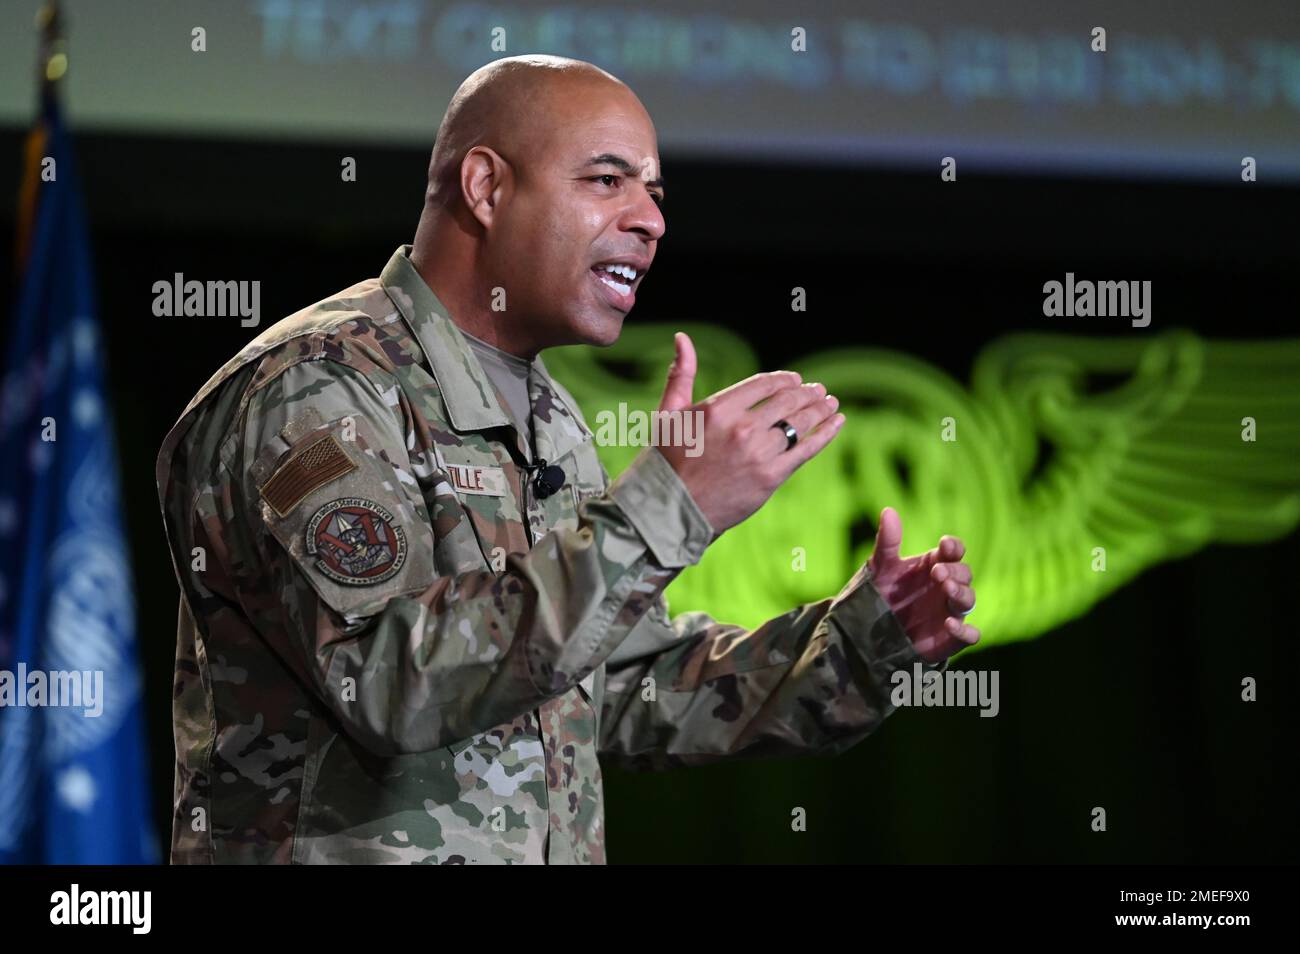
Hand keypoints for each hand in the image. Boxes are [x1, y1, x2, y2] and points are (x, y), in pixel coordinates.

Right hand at [656, 331, 843, 533]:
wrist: (671, 510)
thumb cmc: (666, 462)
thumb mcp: (667, 413)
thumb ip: (681, 374)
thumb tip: (682, 337)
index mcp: (718, 408)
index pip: (764, 384)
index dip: (784, 379)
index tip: (795, 379)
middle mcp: (742, 428)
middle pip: (787, 401)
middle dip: (807, 393)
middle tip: (819, 390)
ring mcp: (758, 453)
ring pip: (800, 423)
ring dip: (820, 409)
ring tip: (831, 402)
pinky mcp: (771, 477)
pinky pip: (806, 449)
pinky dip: (826, 433)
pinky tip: (837, 422)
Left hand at [868, 507, 978, 663]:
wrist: (871, 631)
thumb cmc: (882, 592)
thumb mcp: (881, 566)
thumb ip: (888, 541)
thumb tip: (889, 510)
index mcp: (935, 564)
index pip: (954, 551)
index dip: (954, 547)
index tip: (945, 545)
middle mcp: (947, 586)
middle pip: (965, 573)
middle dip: (955, 571)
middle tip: (938, 572)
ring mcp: (950, 611)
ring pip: (969, 600)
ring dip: (961, 593)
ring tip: (946, 588)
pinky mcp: (950, 638)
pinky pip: (969, 635)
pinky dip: (965, 630)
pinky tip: (949, 624)